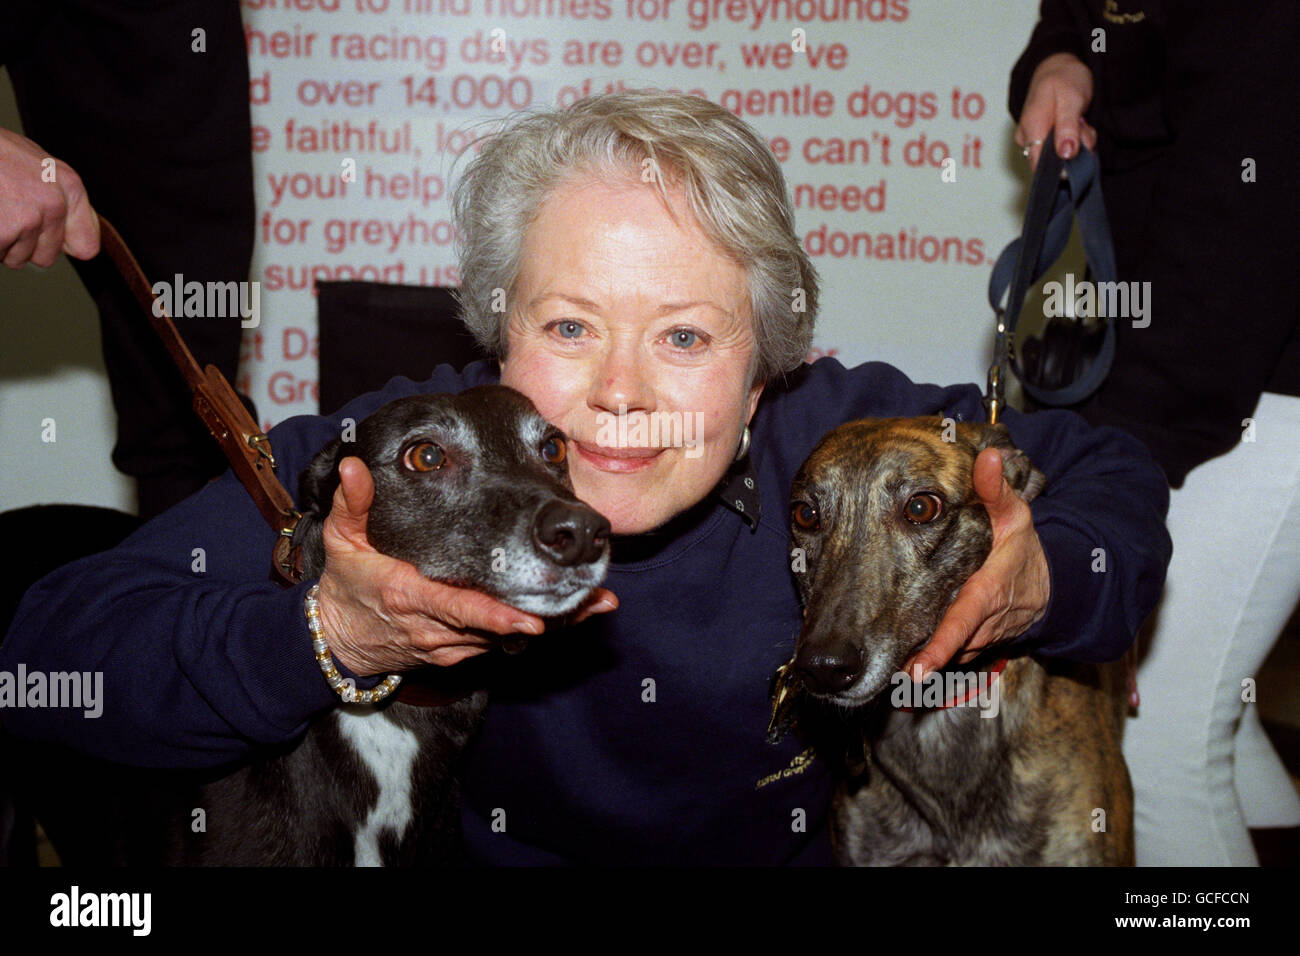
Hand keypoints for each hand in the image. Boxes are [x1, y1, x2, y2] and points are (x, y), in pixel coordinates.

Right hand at [0, 128, 99, 267]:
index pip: (86, 246)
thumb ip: (62, 200)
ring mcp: (27, 219)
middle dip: (22, 244)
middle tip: (4, 212)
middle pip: (46, 257)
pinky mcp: (2, 232)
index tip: (44, 234)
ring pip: (16, 258)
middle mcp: (54, 204)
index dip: (62, 245)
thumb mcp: (38, 165)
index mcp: (68, 185)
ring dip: (0, 242)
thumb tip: (81, 245)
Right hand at [314, 456, 617, 676]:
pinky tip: (576, 614)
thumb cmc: (346, 584)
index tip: (531, 620)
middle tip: (593, 601)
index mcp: (409, 597)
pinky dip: (537, 629)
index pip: (458, 610)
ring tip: (596, 601)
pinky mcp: (460, 652)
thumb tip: (354, 466)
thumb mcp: (342, 541)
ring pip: (507, 637)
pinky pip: (502, 642)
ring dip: (553, 622)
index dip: (496, 617)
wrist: (339, 640)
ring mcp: (451, 645)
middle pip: (498, 627)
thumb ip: (352, 503)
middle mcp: (436, 628)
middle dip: (547, 617)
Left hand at [902, 448, 1050, 680]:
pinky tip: (902, 655)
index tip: (916, 668)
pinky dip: (929, 655)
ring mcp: (978, 640)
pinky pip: (949, 654)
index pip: (960, 625)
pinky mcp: (972, 646)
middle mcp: (982, 624)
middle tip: (879, 670)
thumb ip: (996, 489)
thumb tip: (987, 457)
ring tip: (885, 663)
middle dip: (918, 659)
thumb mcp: (1015, 514)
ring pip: (946, 653)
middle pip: (945, 646)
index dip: (939, 649)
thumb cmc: (1023, 546)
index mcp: (987, 594)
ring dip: (920, 658)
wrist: (1052, 584)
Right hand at [1016, 52, 1097, 169]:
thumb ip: (1067, 127)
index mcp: (1031, 127)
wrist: (1058, 67)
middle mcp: (1027, 138)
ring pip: (1059, 155)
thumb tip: (1065, 154)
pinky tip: (1076, 126)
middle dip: (1074, 149)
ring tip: (1080, 122)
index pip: (1040, 164)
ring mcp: (1033, 139)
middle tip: (1082, 126)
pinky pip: (1059, 149)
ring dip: (1076, 143)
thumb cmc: (1063, 79)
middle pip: (1052, 161)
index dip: (1061, 165)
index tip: (1078, 149)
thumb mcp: (1072, 98)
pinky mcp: (1041, 140)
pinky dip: (1073, 140)